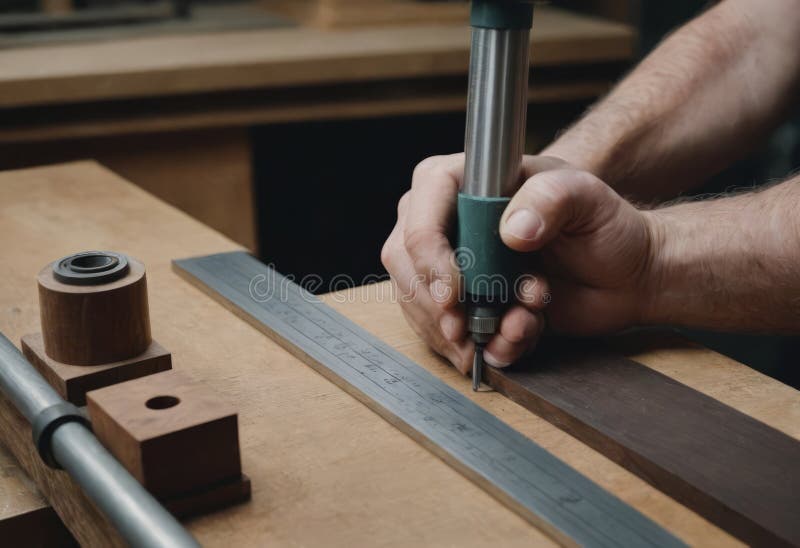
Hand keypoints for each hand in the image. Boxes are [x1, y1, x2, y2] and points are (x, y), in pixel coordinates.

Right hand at [381, 154, 656, 373]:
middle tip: (462, 329)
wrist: (625, 273)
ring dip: (459, 329)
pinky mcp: (470, 301)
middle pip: (404, 260)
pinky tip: (518, 337)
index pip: (420, 212)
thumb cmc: (605, 224)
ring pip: (419, 301)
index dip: (427, 255)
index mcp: (470, 183)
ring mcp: (457, 263)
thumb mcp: (587, 197)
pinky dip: (480, 345)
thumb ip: (551, 198)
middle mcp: (453, 221)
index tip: (454, 291)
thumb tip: (512, 231)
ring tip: (516, 328)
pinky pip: (448, 330)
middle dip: (432, 303)